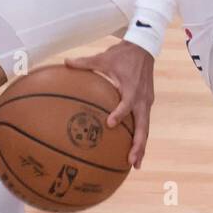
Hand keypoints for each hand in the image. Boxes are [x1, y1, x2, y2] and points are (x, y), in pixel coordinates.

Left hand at [65, 41, 154, 168]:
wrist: (144, 48)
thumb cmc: (123, 54)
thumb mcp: (104, 57)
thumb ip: (85, 62)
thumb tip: (65, 62)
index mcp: (132, 88)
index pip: (127, 104)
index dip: (120, 113)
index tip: (110, 123)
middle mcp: (142, 99)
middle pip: (143, 126)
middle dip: (138, 144)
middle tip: (131, 160)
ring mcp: (147, 102)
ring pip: (146, 128)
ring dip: (141, 146)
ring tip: (135, 164)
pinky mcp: (147, 103)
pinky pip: (145, 123)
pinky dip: (141, 137)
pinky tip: (134, 150)